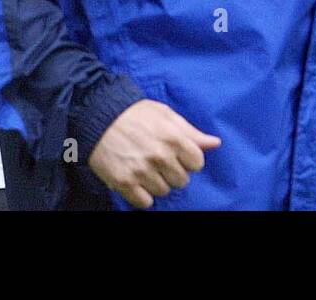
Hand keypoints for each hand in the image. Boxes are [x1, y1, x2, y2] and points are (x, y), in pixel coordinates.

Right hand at [87, 99, 220, 208]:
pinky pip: (145, 202)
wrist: (99, 117)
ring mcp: (142, 171)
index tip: (179, 155)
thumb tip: (215, 143)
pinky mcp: (124, 182)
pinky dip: (143, 195)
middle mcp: (160, 156)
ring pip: (163, 191)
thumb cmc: (136, 114)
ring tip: (147, 168)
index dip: (189, 159)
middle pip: (181, 180)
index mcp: (173, 138)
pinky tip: (138, 181)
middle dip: (174, 171)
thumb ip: (191, 132)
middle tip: (161, 161)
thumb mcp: (166, 115)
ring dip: (158, 182)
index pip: (197, 163)